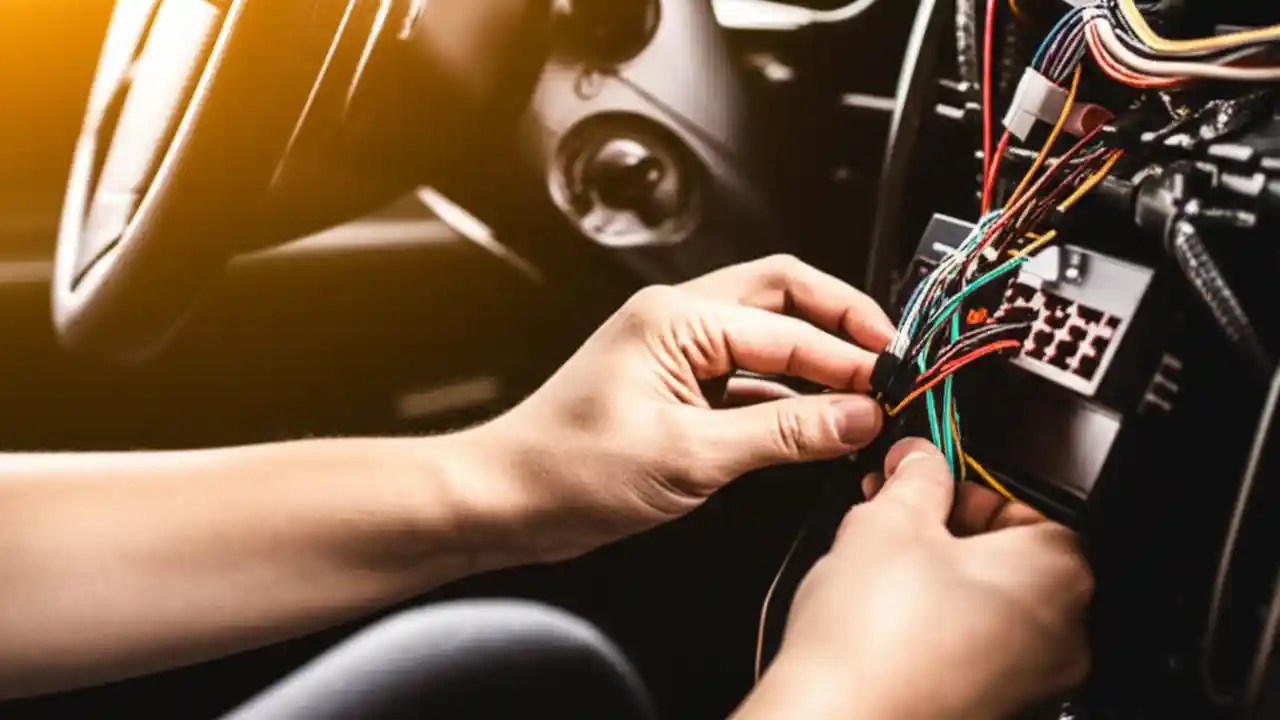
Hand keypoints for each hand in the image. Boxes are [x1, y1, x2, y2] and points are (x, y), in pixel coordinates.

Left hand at [468, 255, 894, 560]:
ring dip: (814, 360)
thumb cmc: (570, 470)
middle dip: (841, 321)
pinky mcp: (676, 390)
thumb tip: (854, 417)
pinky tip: (815, 422)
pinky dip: (784, 395)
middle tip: (890, 356)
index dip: (849, 357)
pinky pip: (745, 378)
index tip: (894, 384)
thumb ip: (782, 434)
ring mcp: (676, 354)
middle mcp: (677, 321)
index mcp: (676, 318)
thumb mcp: (691, 456)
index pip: (787, 327)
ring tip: (863, 392)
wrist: (509, 500)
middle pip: (782, 296)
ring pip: (766, 336)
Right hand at [737, 438, 1092, 719]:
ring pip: (988, 604)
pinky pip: (973, 648)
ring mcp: (1029, 681)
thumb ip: (917, 476)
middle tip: (894, 517)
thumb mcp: (889, 521)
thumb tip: (922, 458)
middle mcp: (1062, 636)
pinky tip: (886, 615)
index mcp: (1057, 576)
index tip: (923, 480)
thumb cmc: (873, 640)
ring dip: (939, 576)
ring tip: (879, 563)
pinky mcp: (992, 709)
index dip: (963, 486)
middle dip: (946, 530)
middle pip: (1008, 557)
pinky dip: (937, 625)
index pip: (1027, 505)